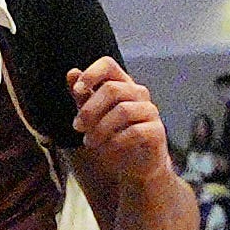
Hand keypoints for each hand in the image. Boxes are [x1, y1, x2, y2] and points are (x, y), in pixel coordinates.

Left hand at [71, 58, 167, 174]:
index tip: (77, 91)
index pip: (108, 65)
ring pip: (123, 111)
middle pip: (112, 89)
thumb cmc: (112, 135)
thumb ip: (83, 94)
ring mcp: (150, 111)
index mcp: (121, 84)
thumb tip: (72, 73)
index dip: (91, 73)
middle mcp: (138, 93)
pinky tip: (106, 149)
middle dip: (89, 109)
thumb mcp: (92, 114)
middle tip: (77, 126)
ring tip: (89, 142)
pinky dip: (115, 141)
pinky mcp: (157, 131)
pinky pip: (135, 132)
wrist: (135, 165)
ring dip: (100, 128)